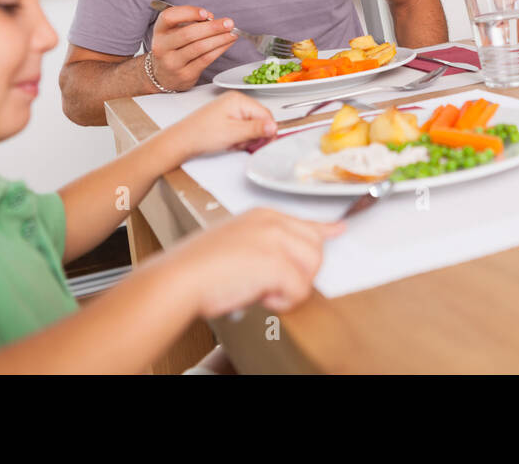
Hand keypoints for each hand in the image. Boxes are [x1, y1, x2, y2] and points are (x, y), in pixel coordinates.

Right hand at [148, 5, 237, 91]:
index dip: (188, 13)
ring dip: (220, 39)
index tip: (206, 14)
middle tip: (229, 23)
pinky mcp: (185, 75)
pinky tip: (228, 43)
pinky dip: (219, 49)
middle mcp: (162, 47)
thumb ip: (189, 23)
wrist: (163, 76)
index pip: (169, 17)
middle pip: (188, 34)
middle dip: (212, 28)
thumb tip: (212, 20)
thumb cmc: (173, 48)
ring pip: (199, 48)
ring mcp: (172, 63)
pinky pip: (205, 59)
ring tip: (233, 33)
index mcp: (159, 31)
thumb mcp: (173, 32)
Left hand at [174, 91, 277, 157]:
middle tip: (241, 143)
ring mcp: (230, 109)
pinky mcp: (226, 117)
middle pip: (259, 120)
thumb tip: (274, 126)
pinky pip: (242, 128)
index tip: (265, 142)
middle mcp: (235, 101)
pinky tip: (228, 141)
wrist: (181, 141)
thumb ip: (256, 130)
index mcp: (239, 100)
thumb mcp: (234, 133)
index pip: (265, 114)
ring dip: (245, 138)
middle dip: (253, 135)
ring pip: (251, 126)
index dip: (268, 130)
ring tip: (232, 142)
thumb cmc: (201, 134)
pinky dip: (238, 137)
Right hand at [174, 208, 344, 317]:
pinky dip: (283, 302)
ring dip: (292, 288)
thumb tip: (286, 262)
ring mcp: (276, 240)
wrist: (180, 278)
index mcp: (263, 215)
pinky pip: (300, 290)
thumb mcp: (237, 244)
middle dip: (301, 273)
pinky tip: (261, 298)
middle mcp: (273, 223)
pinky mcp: (277, 262)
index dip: (325, 230)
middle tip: (273, 285)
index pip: (306, 222)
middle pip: (316, 248)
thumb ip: (267, 245)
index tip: (339, 229)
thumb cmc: (199, 268)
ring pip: (312, 268)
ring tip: (263, 291)